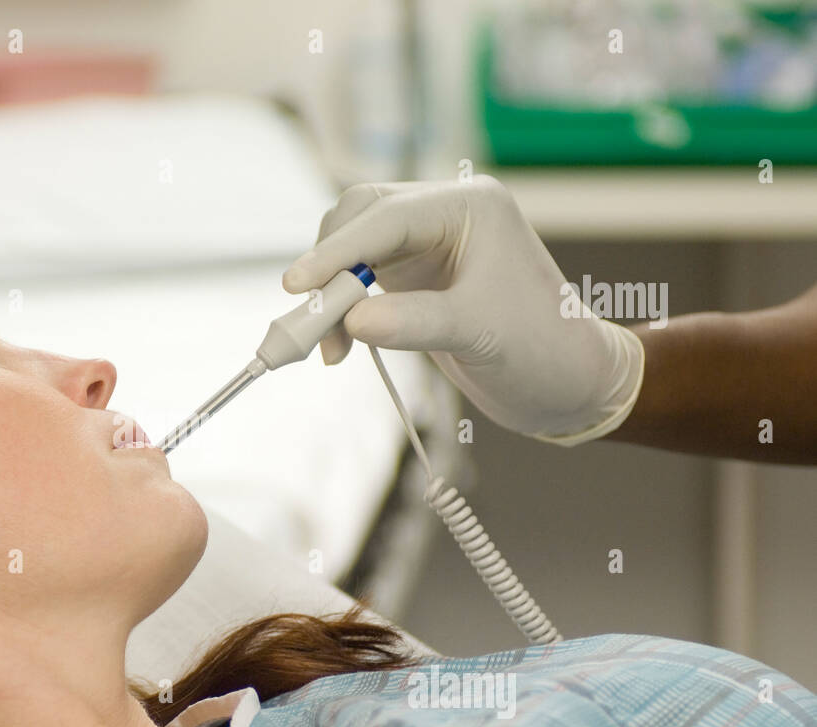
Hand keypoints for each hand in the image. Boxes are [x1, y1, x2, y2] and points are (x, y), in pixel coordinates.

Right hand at [283, 176, 644, 445]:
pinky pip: (361, 279)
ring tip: (328, 347)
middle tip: (309, 320)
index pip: (384, 217)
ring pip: (353, 247)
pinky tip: (342, 346)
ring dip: (332, 293)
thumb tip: (351, 319)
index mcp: (469, 207)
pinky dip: (344, 311)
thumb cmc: (541, 350)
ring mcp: (428, 243)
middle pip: (358, 217)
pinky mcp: (415, 276)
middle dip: (329, 266)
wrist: (567, 382)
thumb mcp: (478, 333)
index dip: (335, 251)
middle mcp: (446, 214)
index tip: (297, 285)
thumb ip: (413, 323)